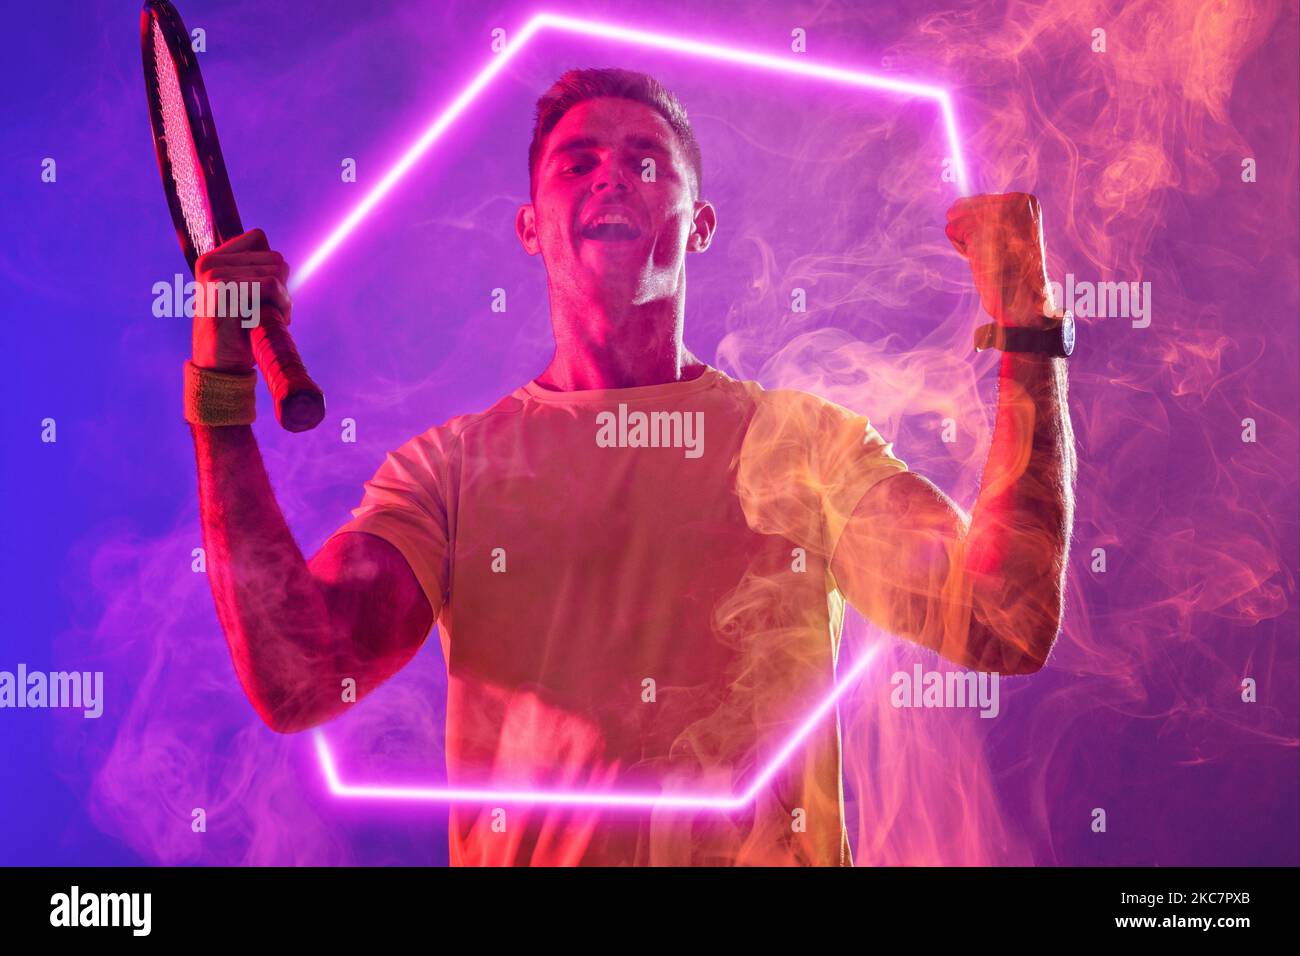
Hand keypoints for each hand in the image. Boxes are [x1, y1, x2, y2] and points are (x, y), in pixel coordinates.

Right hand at [192, 228, 291, 371]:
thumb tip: (280, 261)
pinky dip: (281, 304)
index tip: (267, 293)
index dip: (273, 267)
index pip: (259, 238)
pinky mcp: (224, 291)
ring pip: (276, 271)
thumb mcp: (244, 297)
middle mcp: (211, 263)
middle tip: (273, 312)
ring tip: (272, 319)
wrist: (218, 369)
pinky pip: (270, 285)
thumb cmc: (237, 334)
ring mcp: (215, 276)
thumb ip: (254, 274)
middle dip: (282, 287)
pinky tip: (274, 321)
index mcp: (212, 260)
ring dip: (284, 299)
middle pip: (274, 257)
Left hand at [945, 192, 1053, 327]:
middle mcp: (1016, 201)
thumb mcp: (1006, 234)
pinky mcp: (983, 228)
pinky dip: (961, 247)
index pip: (979, 200)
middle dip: (968, 232)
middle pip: (963, 205)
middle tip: (992, 253)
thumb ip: (988, 215)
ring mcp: (1000, 213)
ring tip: (988, 255)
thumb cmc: (1012, 271)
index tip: (998, 245)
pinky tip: (980, 258)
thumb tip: (952, 208)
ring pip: (955, 214)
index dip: (977, 227)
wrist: (1024, 301)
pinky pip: (952, 228)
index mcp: (1026, 200)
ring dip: (964, 240)